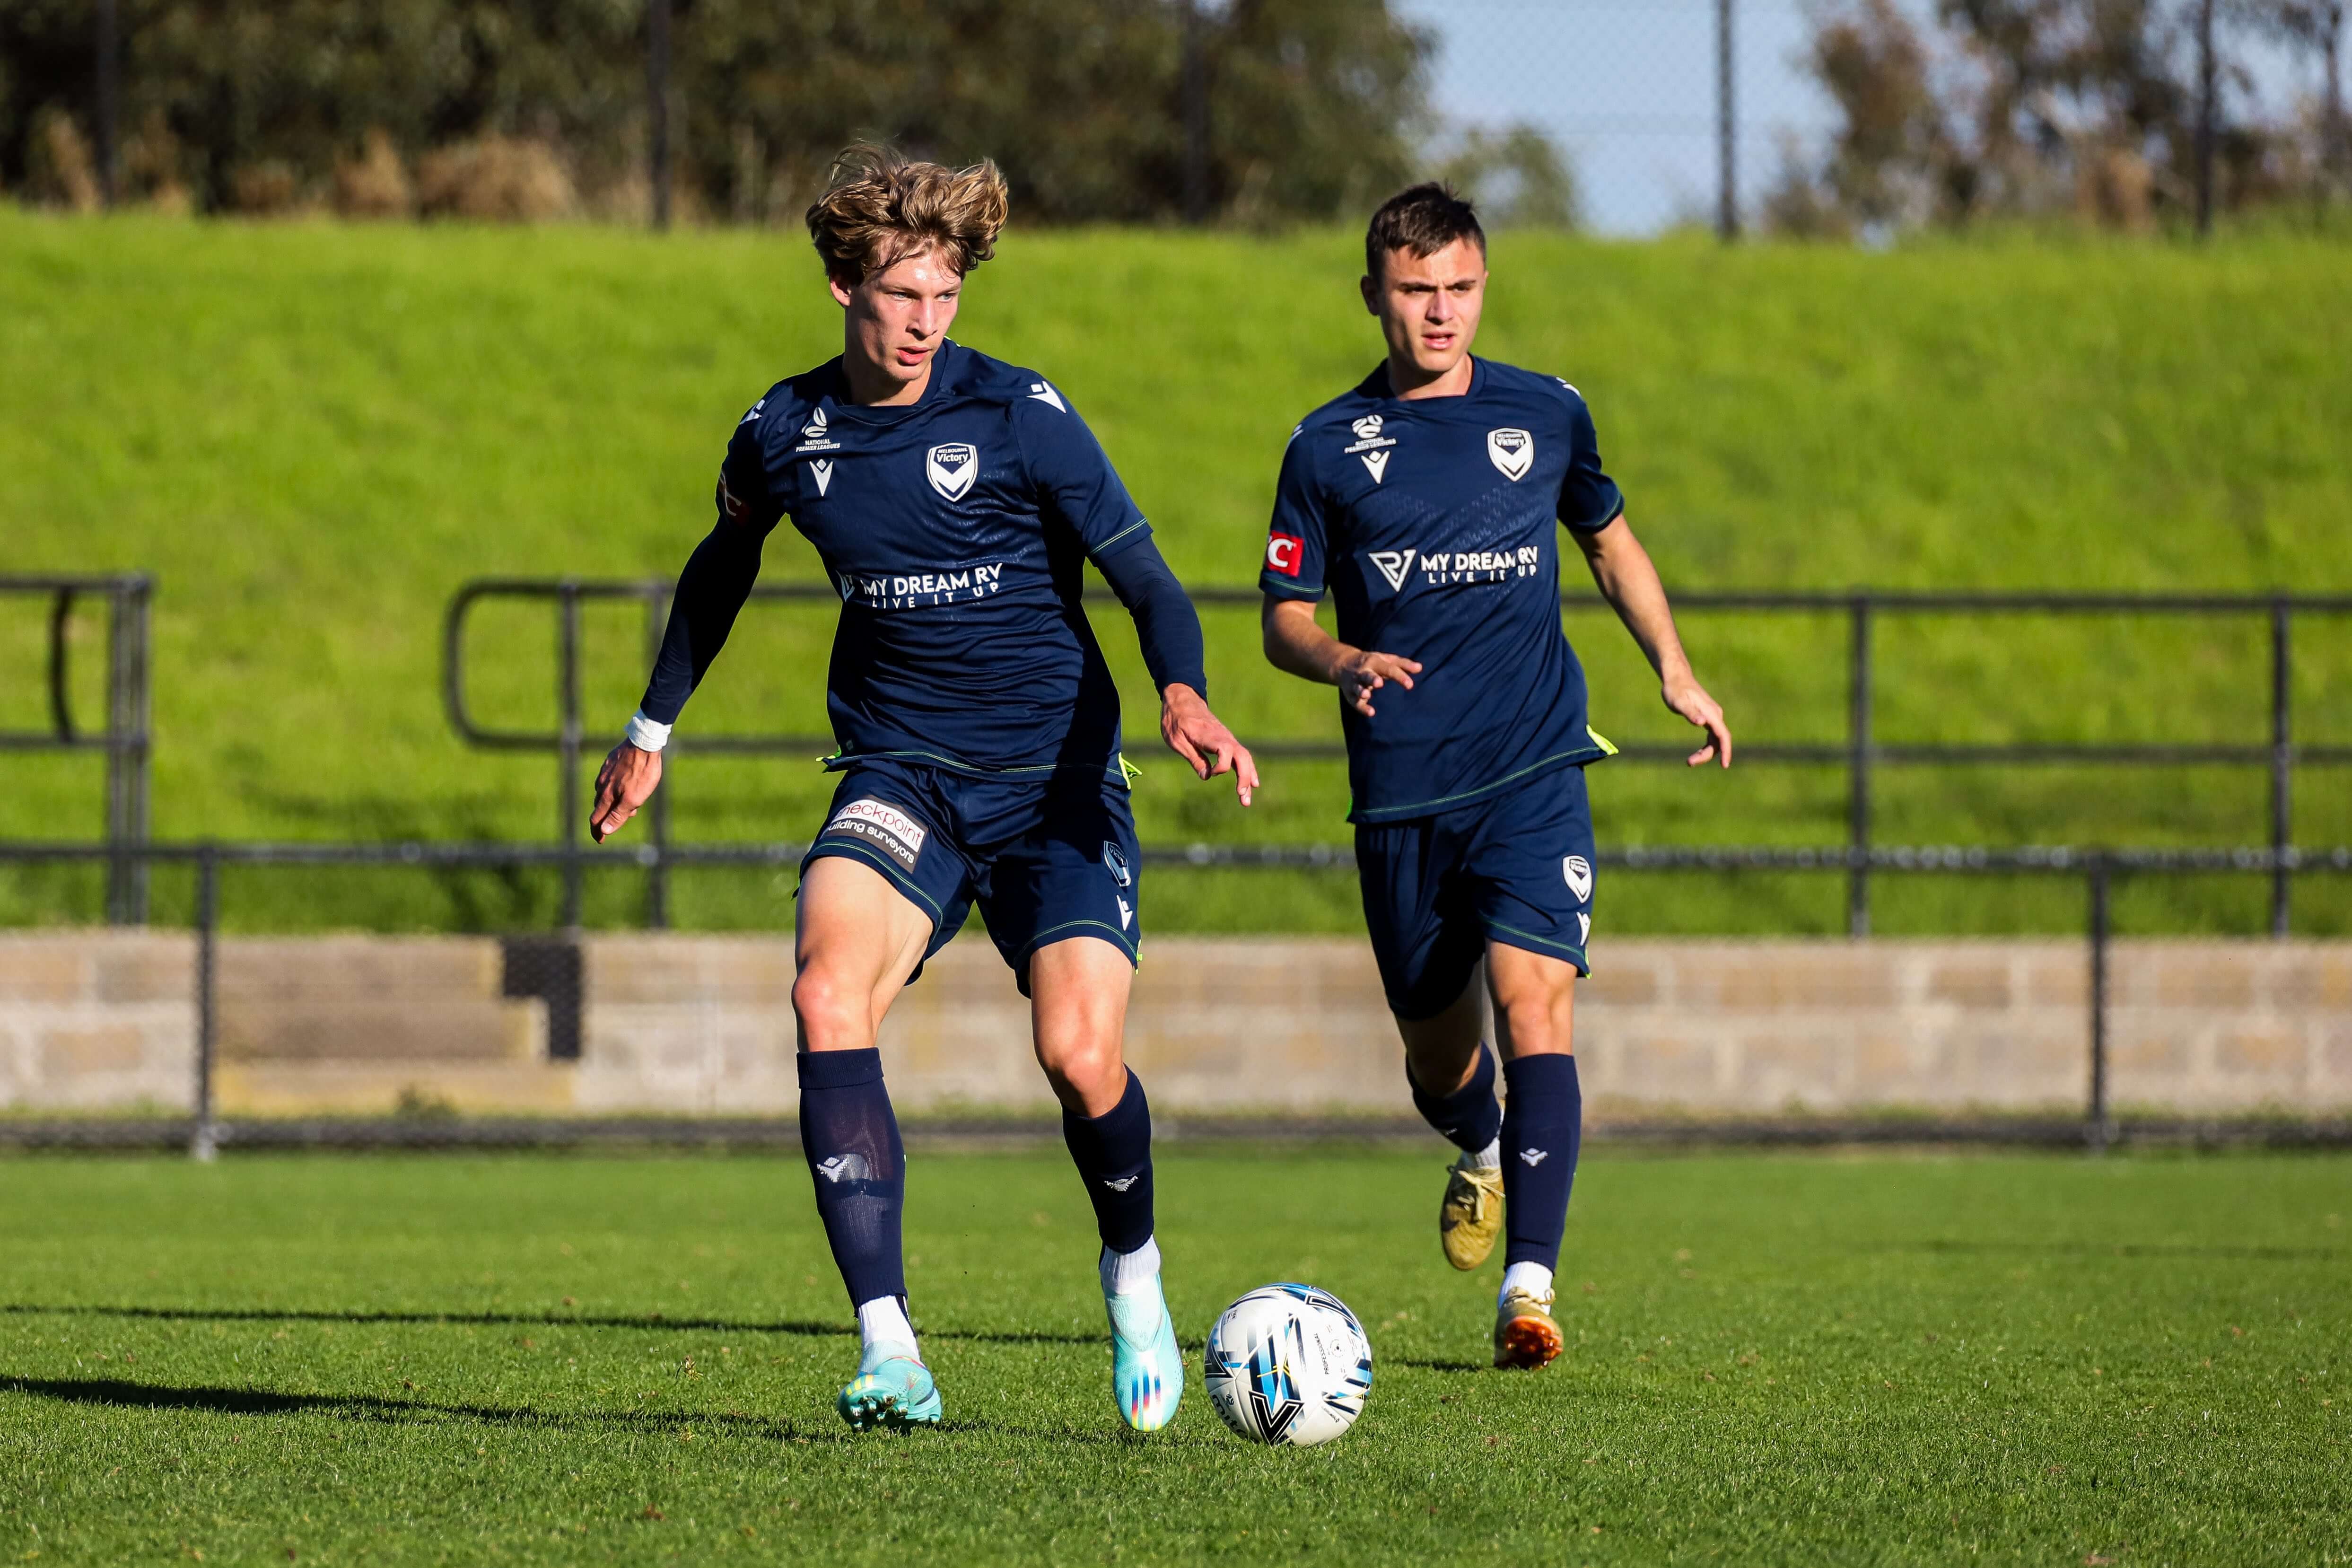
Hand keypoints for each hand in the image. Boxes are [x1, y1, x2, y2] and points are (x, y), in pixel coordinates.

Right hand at [589, 741, 663, 840]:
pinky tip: (624, 784)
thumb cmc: (643, 773)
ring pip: (604, 792)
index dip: (597, 832)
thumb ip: (619, 814)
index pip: (597, 819)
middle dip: (607, 817)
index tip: (600, 840)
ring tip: (629, 803)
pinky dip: (614, 788)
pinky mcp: (610, 762)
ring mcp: (605, 772)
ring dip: (612, 801)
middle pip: (599, 807)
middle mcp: (602, 785)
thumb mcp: (634, 798)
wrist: (644, 743)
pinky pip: (608, 779)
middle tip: (621, 820)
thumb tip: (604, 830)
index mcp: (607, 796)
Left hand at [1159, 683, 1258, 805]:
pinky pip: (1241, 757)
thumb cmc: (1176, 720)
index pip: (1226, 750)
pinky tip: (1250, 785)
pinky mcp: (1227, 742)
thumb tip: (1206, 777)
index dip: (1222, 766)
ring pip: (1245, 758)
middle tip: (1243, 799)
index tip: (1211, 774)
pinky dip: (1247, 771)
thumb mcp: (1177, 740)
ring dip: (1247, 779)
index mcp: (1209, 735)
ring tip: (1246, 800)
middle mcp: (1224, 736)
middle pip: (1243, 756)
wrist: (1182, 701)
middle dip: (1245, 777)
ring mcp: (1228, 739)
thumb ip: (1193, 757)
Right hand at [1335, 648, 1421, 717]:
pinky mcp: (1350, 694)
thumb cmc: (1371, 662)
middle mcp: (1363, 672)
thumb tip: (1420, 668)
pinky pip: (1355, 702)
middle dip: (1372, 678)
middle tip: (1379, 683)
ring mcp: (1355, 683)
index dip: (1399, 676)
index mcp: (1374, 662)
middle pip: (1367, 675)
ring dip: (1362, 691)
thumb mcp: (1386, 659)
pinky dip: (1362, 707)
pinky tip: (1371, 712)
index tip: (1410, 685)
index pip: (1388, 668)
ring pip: (1357, 687)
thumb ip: (1403, 664)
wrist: (1343, 664)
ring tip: (1367, 694)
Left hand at [1662, 669, 1731, 767]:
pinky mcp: (1708, 719)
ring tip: (1690, 761)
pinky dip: (1706, 747)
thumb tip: (1702, 722)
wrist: (1677, 678)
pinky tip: (1696, 754)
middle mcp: (1715, 715)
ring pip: (1716, 741)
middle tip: (1690, 762)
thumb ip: (1690, 712)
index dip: (1726, 750)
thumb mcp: (1679, 702)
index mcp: (1711, 712)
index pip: (1723, 735)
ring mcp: (1713, 717)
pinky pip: (1712, 737)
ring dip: (1706, 753)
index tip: (1724, 765)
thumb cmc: (1675, 689)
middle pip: (1719, 741)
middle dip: (1708, 755)